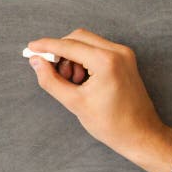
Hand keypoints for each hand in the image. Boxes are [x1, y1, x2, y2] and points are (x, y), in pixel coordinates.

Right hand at [27, 28, 171, 171]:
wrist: (140, 134)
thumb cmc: (111, 123)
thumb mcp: (74, 102)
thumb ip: (50, 80)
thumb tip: (36, 62)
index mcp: (106, 61)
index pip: (68, 45)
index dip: (46, 46)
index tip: (31, 48)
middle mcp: (117, 52)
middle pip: (78, 38)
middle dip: (60, 52)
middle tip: (51, 72)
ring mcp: (124, 54)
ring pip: (86, 42)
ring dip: (72, 57)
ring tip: (71, 82)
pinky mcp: (125, 59)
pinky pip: (97, 50)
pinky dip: (83, 59)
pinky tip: (82, 80)